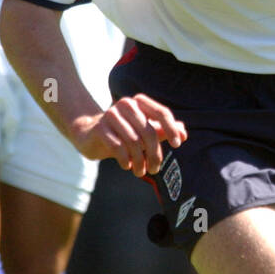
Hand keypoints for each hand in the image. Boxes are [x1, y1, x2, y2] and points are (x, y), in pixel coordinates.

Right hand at [71, 94, 187, 176]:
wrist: (90, 134)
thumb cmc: (124, 133)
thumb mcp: (145, 131)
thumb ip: (164, 131)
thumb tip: (184, 134)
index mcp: (140, 102)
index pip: (162, 112)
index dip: (172, 129)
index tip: (178, 144)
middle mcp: (126, 105)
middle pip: (149, 131)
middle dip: (155, 154)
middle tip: (154, 169)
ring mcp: (111, 114)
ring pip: (134, 142)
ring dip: (139, 161)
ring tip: (140, 171)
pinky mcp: (100, 128)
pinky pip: (118, 147)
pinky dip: (125, 159)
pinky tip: (126, 166)